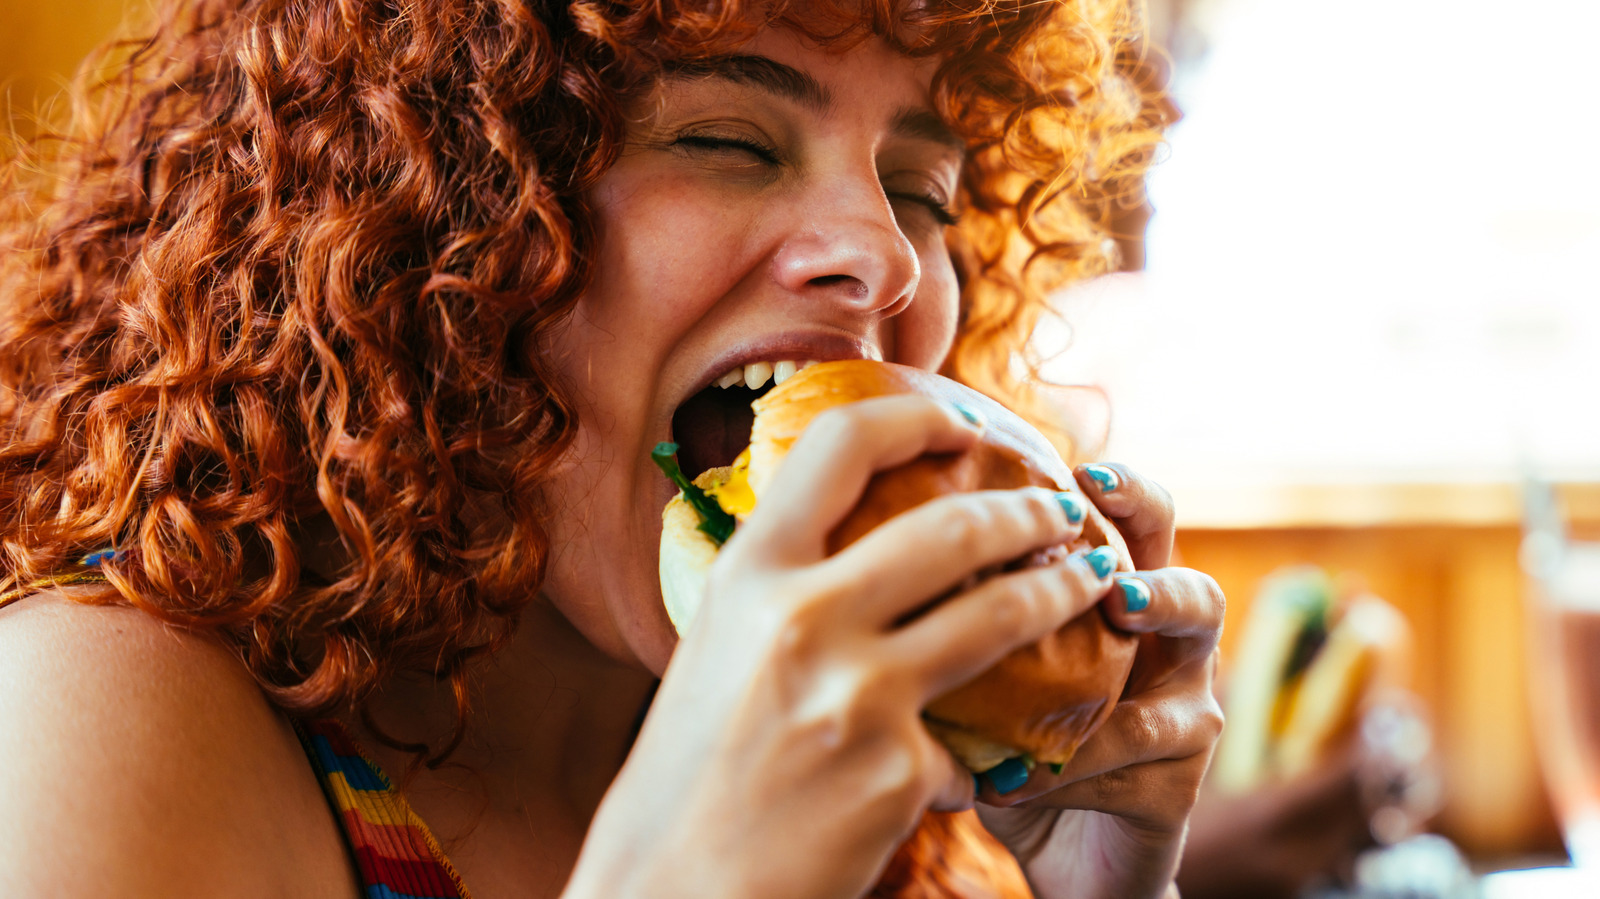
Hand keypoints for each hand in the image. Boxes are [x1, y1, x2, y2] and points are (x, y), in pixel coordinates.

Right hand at [566, 397, 1120, 898]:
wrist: (674, 892)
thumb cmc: (689, 775)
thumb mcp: (714, 652)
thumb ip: (780, 590)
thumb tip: (852, 530)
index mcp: (745, 579)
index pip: (840, 445)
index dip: (917, 415)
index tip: (968, 422)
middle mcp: (800, 621)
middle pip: (953, 530)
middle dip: (1027, 511)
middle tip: (1060, 511)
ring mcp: (858, 697)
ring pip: (999, 618)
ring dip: (1059, 589)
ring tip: (1088, 581)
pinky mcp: (902, 773)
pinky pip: (966, 743)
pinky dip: (971, 751)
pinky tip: (965, 768)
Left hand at [974, 463, 1224, 898]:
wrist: (1052, 857)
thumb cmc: (1008, 744)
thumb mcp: (977, 673)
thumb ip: (958, 616)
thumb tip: (874, 553)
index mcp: (1118, 602)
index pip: (1134, 524)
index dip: (1122, 489)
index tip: (1081, 468)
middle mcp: (1166, 647)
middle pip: (1193, 580)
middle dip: (1154, 556)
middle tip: (1110, 571)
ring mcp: (1185, 711)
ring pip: (1189, 659)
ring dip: (1148, 630)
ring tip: (1111, 621)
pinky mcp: (1177, 783)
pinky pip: (1135, 753)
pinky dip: (1071, 758)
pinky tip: (1015, 771)